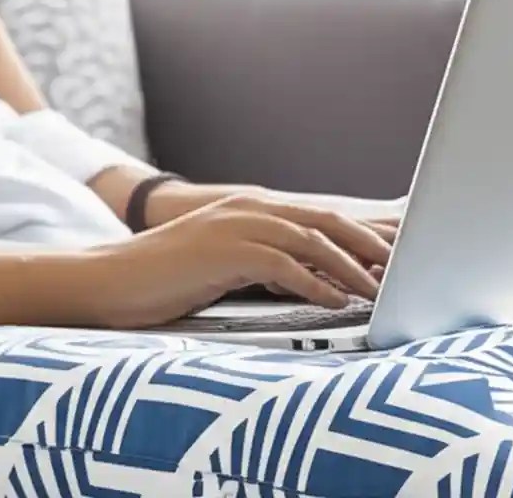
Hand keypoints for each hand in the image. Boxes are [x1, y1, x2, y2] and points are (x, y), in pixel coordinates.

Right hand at [88, 194, 392, 328]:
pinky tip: (335, 302)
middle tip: (402, 268)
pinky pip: (284, 266)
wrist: (109, 280)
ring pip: (313, 241)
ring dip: (350, 268)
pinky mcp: (225, 251)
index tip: (394, 256)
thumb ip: (270, 265)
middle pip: (328, 222)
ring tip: (379, 290)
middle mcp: (251, 210)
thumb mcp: (227, 265)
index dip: (361, 235)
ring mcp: (238, 227)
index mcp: (254, 210)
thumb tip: (318, 283)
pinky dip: (314, 284)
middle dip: (369, 245)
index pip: (321, 218)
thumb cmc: (168, 280)